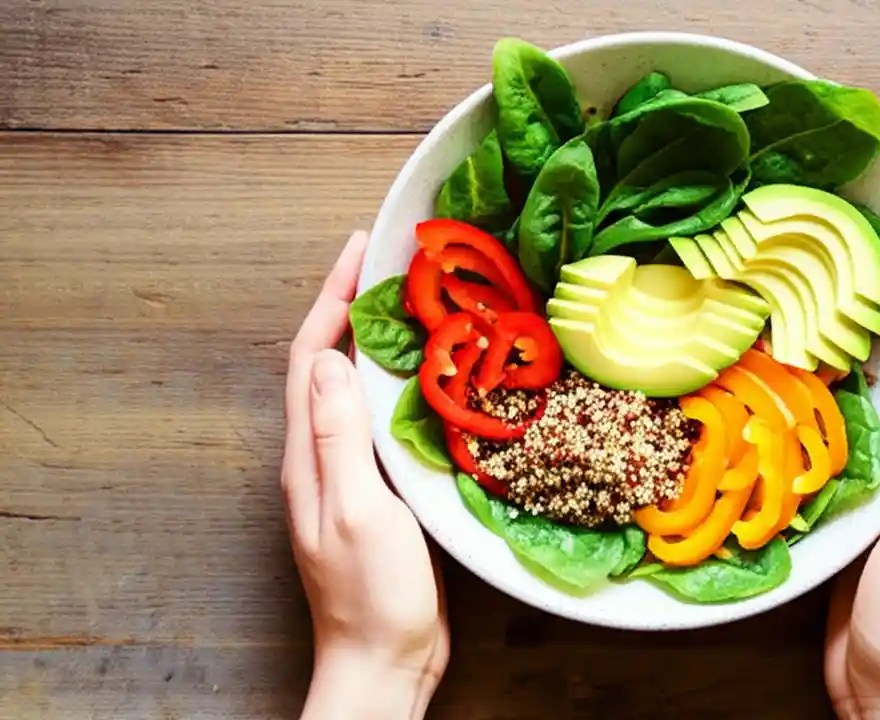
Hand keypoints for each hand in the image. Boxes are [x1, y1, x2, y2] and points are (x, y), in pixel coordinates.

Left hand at [282, 231, 449, 719]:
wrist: (384, 661)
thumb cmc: (372, 596)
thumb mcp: (355, 511)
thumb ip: (339, 438)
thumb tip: (329, 361)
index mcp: (308, 456)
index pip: (310, 359)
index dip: (330, 298)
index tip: (358, 249)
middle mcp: (320, 458)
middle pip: (326, 364)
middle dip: (349, 306)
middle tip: (388, 264)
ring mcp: (347, 475)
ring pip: (354, 390)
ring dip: (374, 340)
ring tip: (412, 304)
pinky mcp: (377, 492)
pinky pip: (380, 420)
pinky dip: (398, 384)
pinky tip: (431, 378)